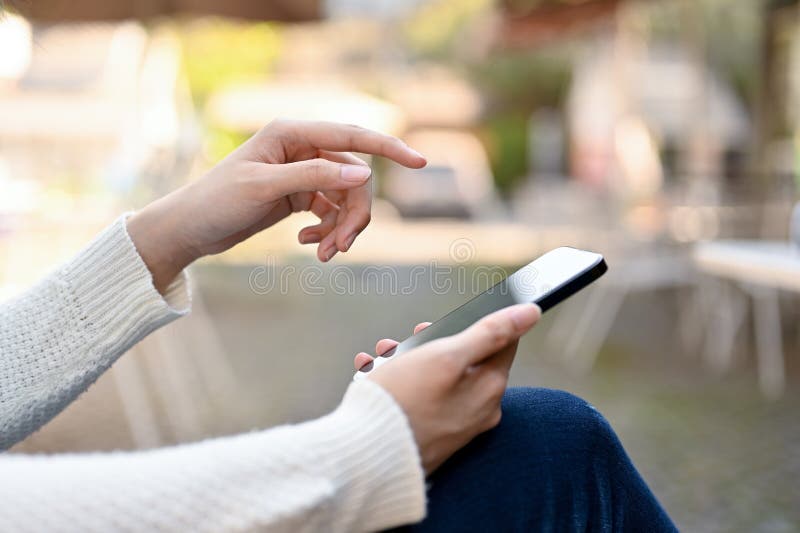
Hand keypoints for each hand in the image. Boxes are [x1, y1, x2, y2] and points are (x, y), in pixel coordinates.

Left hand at [128, 120, 425, 291]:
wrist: (191, 229)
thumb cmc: (217, 201)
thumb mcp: (264, 188)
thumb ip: (314, 177)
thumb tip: (363, 174)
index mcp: (291, 133)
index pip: (352, 136)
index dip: (389, 147)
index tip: (420, 162)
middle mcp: (302, 148)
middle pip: (354, 179)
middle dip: (354, 215)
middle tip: (340, 249)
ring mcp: (302, 172)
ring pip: (346, 199)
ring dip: (341, 229)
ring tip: (322, 256)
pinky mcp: (300, 195)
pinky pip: (331, 212)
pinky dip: (326, 232)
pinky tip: (306, 245)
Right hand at [353, 304, 540, 474]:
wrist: (366, 457)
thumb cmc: (404, 402)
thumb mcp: (445, 355)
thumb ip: (489, 332)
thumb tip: (531, 313)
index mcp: (489, 389)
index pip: (503, 342)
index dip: (478, 323)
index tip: (450, 319)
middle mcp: (479, 411)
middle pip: (466, 360)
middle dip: (434, 342)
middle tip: (410, 336)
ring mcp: (455, 426)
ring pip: (437, 378)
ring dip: (410, 359)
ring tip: (384, 354)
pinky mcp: (432, 437)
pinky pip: (420, 399)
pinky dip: (399, 381)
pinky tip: (373, 373)